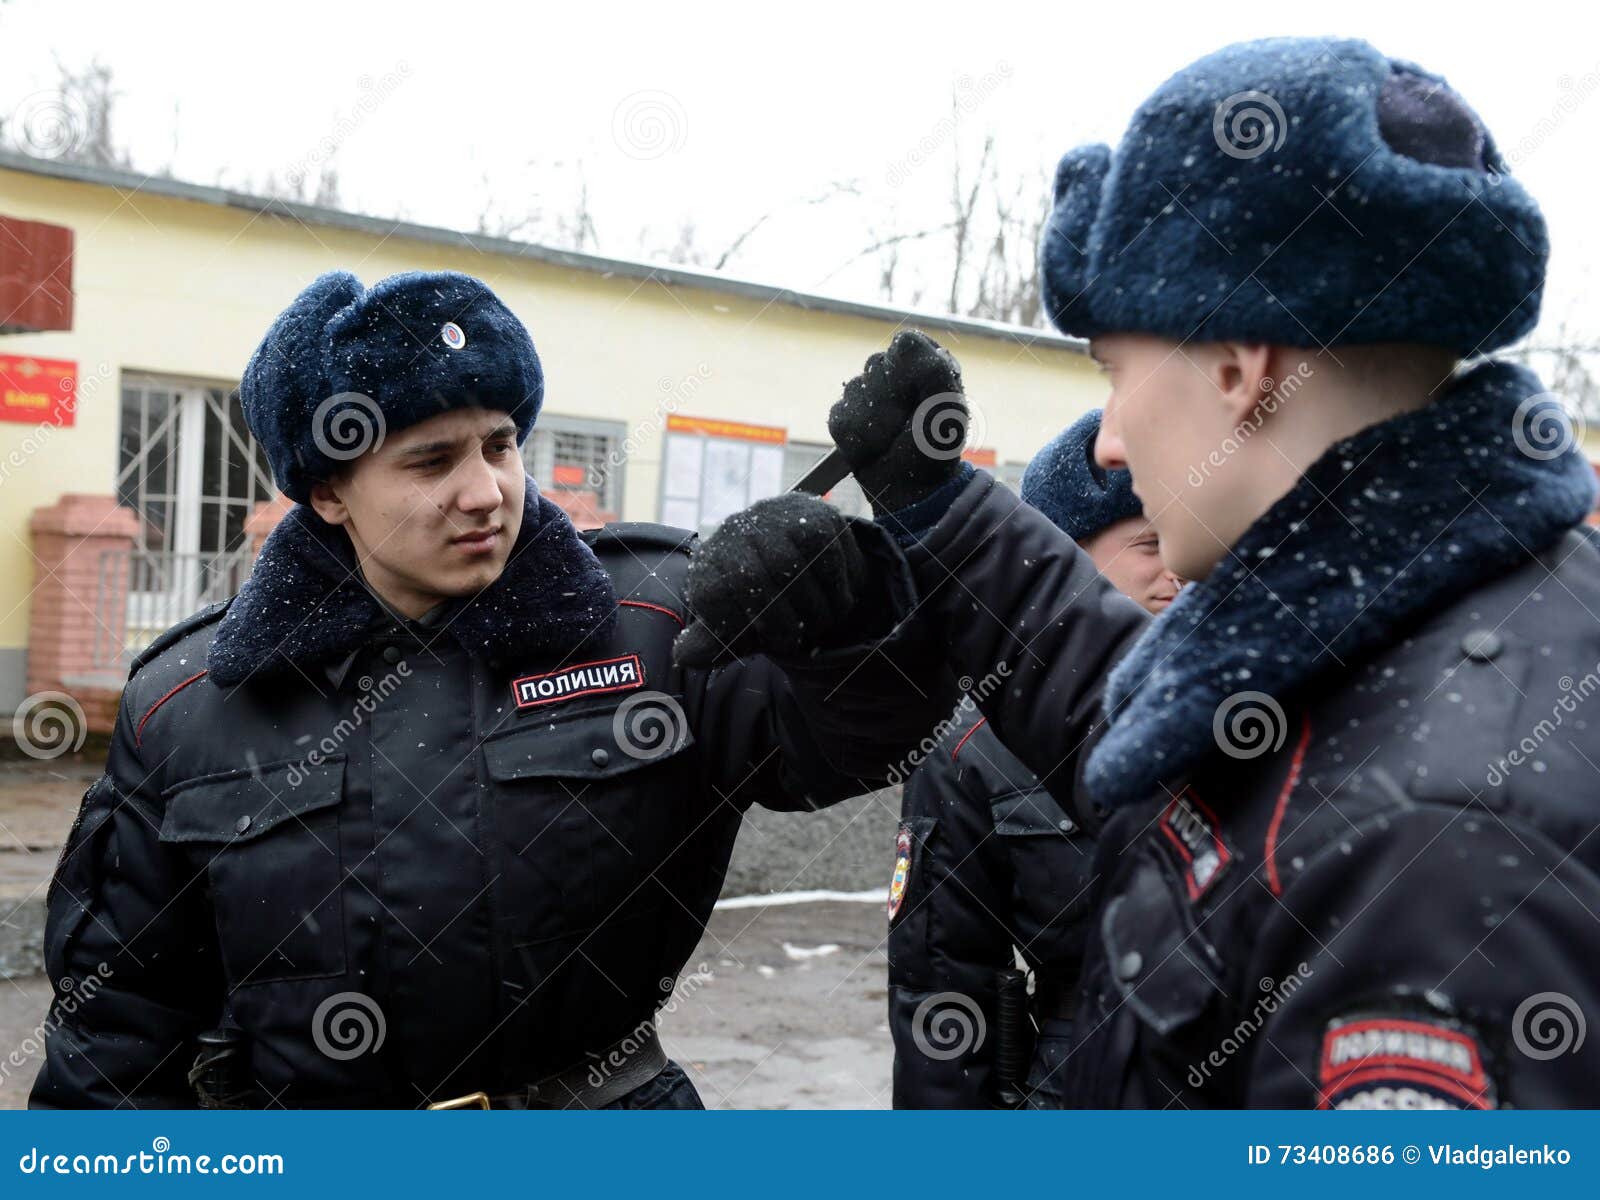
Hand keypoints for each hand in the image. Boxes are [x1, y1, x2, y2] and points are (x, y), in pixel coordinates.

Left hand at [674, 494, 867, 668]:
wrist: (802, 563)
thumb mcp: (736, 629)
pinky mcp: (815, 512)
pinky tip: (840, 599)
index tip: (769, 643)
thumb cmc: (762, 606)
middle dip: (784, 620)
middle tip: (803, 638)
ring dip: (816, 606)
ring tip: (823, 623)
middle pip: (753, 579)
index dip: (744, 628)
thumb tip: (685, 657)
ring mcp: (774, 516)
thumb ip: (711, 646)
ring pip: (793, 565)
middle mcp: (736, 530)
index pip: (714, 593)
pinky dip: (839, 585)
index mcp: (709, 561)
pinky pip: (828, 551)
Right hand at [828, 329, 966, 513]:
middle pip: (875, 366)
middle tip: (909, 426)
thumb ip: (932, 367)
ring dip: (878, 425)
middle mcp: (891, 372)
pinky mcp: (843, 417)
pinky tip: (875, 449)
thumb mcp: (948, 406)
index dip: (910, 374)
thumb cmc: (935, 447)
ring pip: (855, 392)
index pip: (904, 345)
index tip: (923, 401)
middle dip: (893, 403)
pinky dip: (860, 440)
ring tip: (893, 440)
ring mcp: (863, 393)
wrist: (913, 488)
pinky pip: (840, 418)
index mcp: (921, 362)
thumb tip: (903, 339)